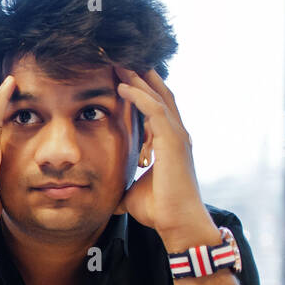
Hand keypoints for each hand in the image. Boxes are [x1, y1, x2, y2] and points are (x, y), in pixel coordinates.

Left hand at [113, 66, 217, 247]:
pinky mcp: (173, 143)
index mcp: (169, 143)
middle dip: (140, 76)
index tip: (120, 76)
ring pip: (158, 97)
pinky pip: (156, 112)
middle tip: (119, 59)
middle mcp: (176, 135)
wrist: (178, 224)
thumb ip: (123, 183)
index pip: (155, 108)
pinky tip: (123, 86)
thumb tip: (107, 191)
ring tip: (118, 63)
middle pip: (159, 95)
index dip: (140, 90)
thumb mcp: (133, 191)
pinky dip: (140, 97)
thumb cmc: (160, 210)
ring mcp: (177, 137)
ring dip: (138, 79)